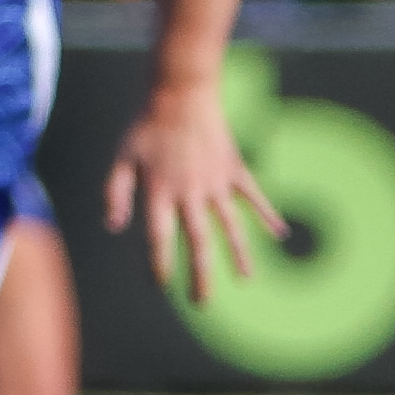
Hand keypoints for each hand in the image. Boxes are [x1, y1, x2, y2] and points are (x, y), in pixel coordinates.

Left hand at [106, 76, 281, 301]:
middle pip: (198, 242)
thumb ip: (115, 193)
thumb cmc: (144, 125)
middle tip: (202, 303)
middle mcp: (190, 191)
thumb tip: (113, 228)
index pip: (159, 238)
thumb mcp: (120, 157)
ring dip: (240, 255)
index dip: (159, 264)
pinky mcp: (234, 168)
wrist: (180, 90)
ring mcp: (216, 181)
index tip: (161, 286)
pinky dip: (268, 214)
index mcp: (159, 191)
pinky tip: (281, 233)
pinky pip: (254, 196)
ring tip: (247, 280)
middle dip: (201, 275)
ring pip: (231, 225)